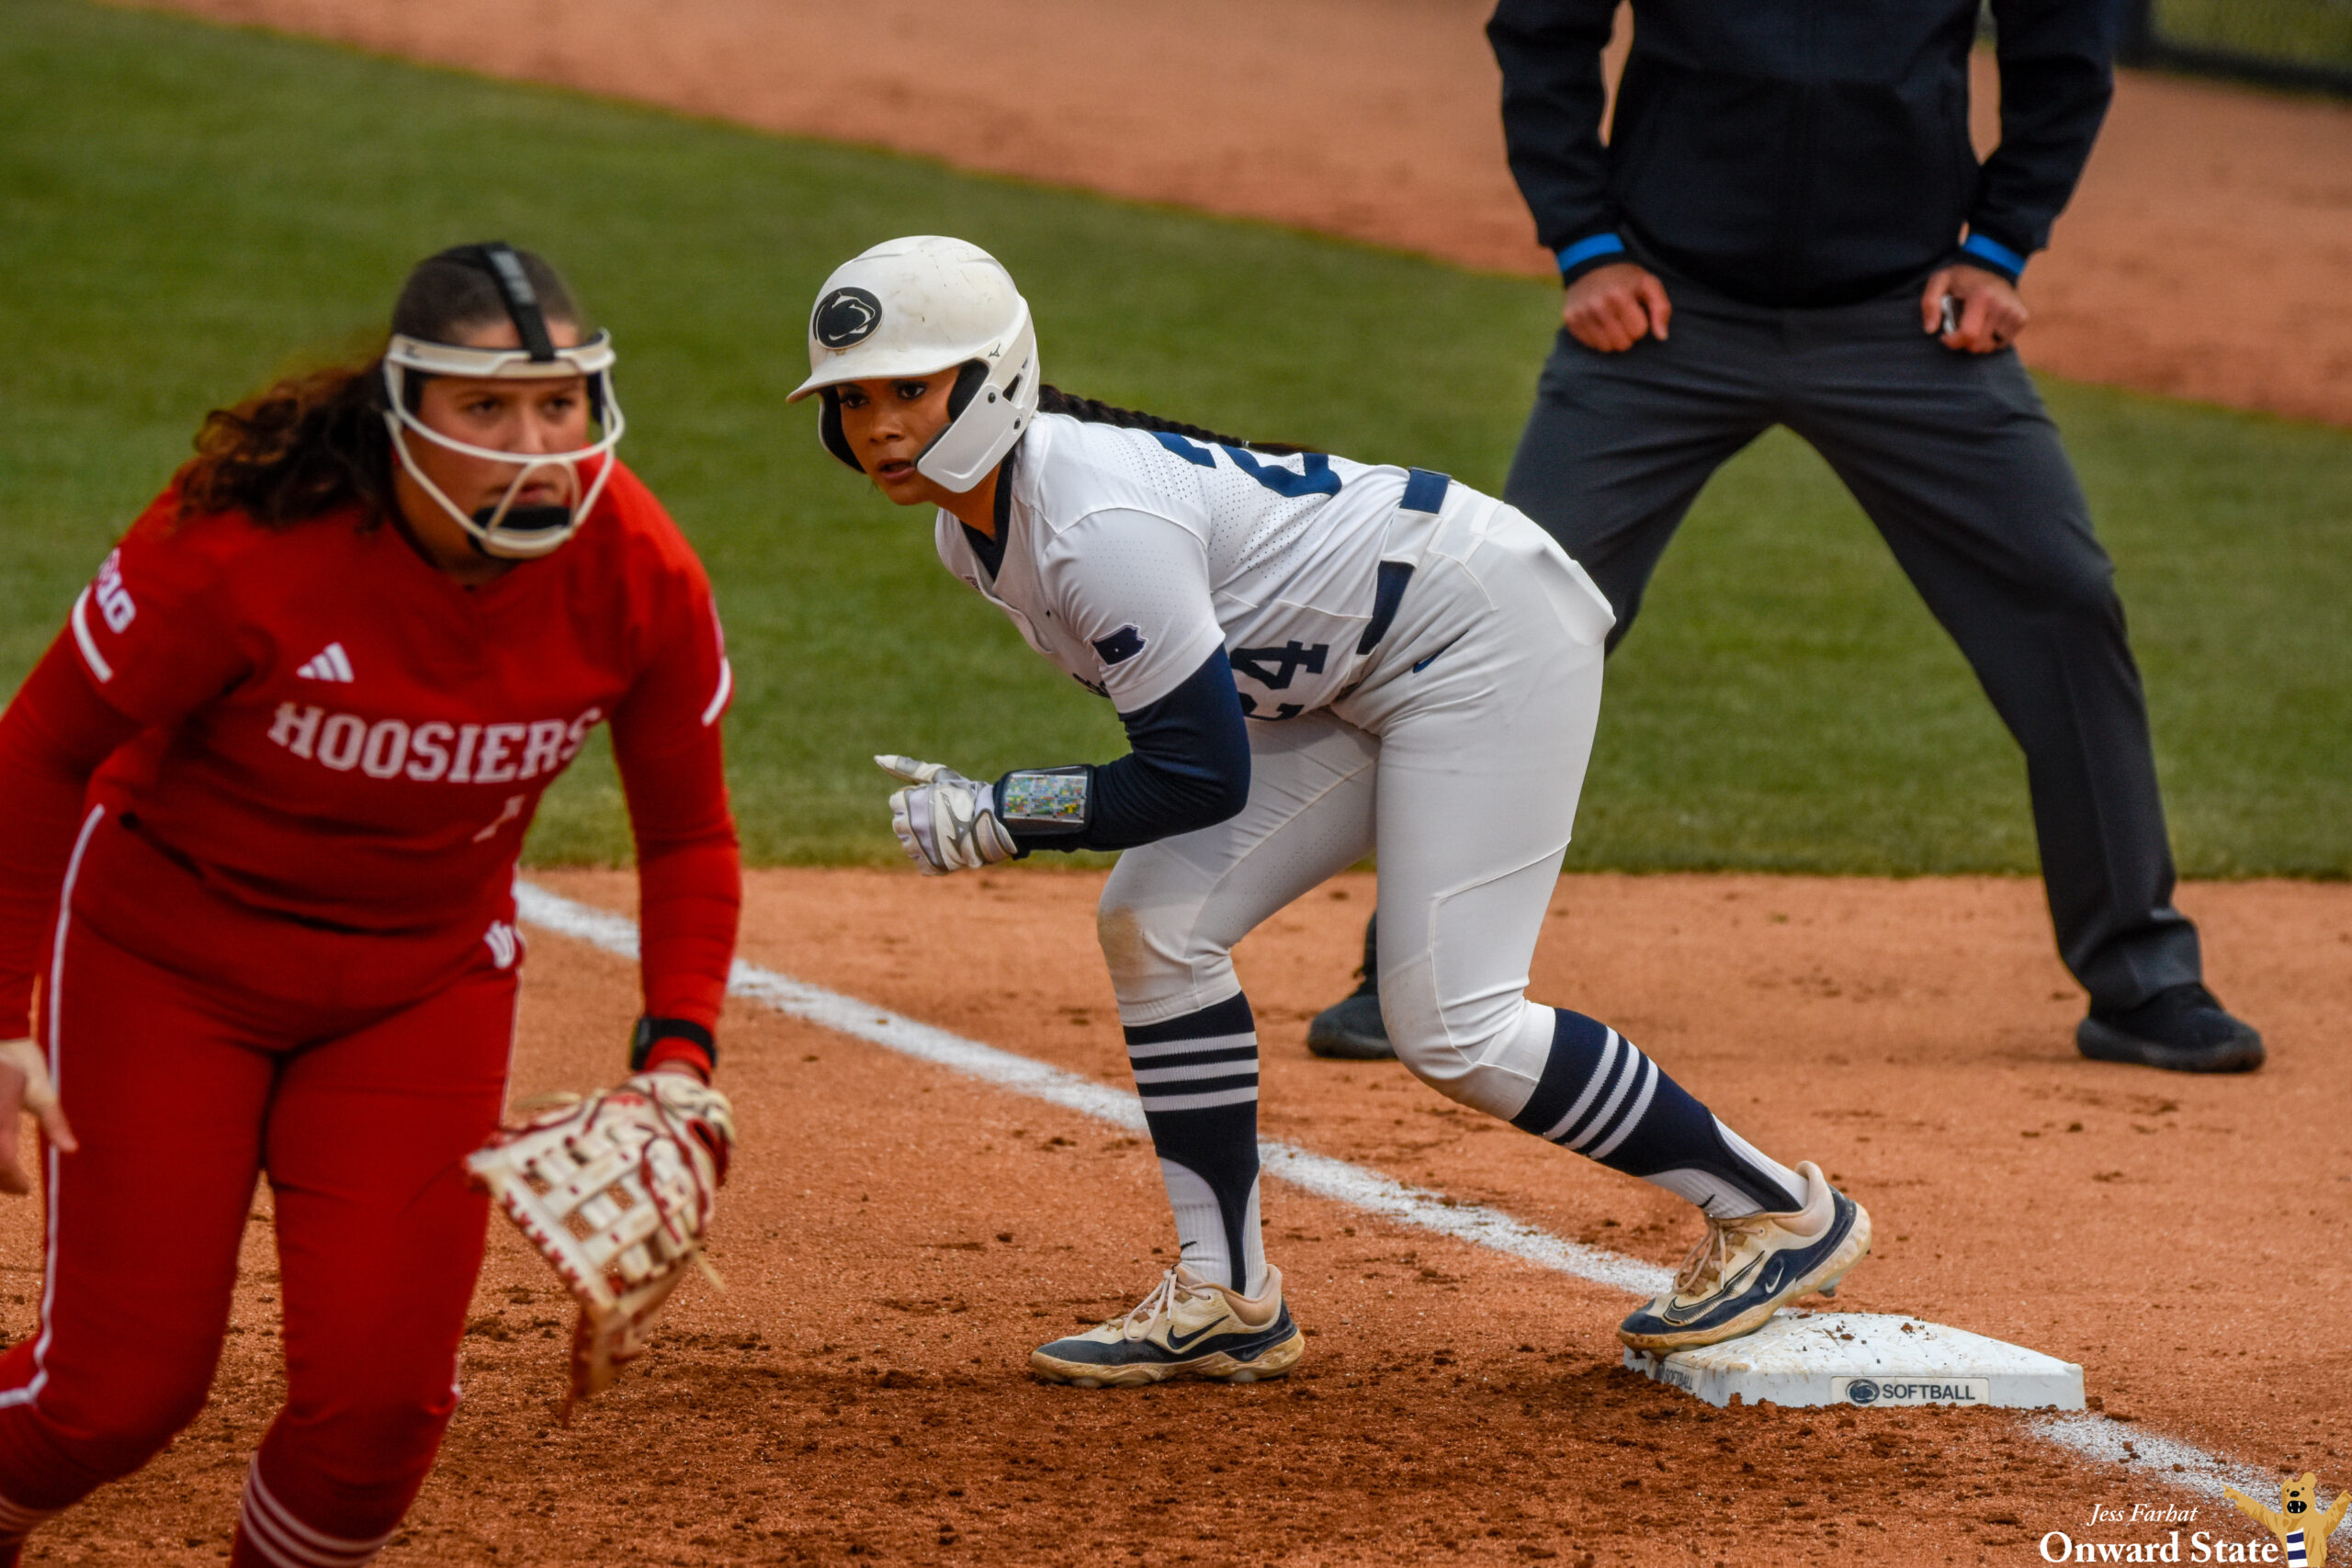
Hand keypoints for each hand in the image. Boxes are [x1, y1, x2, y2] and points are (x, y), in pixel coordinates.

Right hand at [0, 1038, 76, 1195]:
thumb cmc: (22, 1061)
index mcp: (2, 1116)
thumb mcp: (42, 1091)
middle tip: (16, 1187)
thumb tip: (72, 1150)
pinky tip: (0, 1157)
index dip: (12, 1181)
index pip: (3, 1161)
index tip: (26, 1189)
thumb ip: (56, 1122)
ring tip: (6, 1176)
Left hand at [874, 755, 1017, 874]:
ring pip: (909, 845)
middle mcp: (911, 826)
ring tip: (946, 832)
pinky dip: (932, 857)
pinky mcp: (931, 865)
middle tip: (941, 817)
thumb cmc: (966, 795)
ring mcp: (920, 848)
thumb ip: (906, 767)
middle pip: (899, 825)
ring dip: (923, 840)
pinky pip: (921, 863)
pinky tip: (948, 848)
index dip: (915, 800)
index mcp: (909, 803)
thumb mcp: (938, 775)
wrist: (995, 821)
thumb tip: (877, 758)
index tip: (934, 801)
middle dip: (916, 820)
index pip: (896, 803)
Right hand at [1562, 262, 1670, 351]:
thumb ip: (1662, 308)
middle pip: (1623, 343)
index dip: (1641, 323)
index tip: (1635, 311)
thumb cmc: (1625, 279)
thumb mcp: (1649, 284)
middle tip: (1623, 318)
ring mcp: (1581, 313)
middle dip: (1627, 334)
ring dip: (1612, 338)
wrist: (1590, 266)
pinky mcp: (1569, 319)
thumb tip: (1662, 336)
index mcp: (1619, 295)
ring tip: (1611, 321)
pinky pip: (1590, 344)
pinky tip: (1598, 322)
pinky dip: (1598, 337)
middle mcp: (1597, 305)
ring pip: (1606, 347)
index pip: (1638, 331)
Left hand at [1922, 264, 2027, 352]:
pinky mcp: (2021, 318)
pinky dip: (1991, 339)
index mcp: (1982, 296)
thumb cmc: (1961, 279)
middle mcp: (2002, 304)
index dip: (1953, 341)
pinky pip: (2002, 343)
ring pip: (1990, 347)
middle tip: (1960, 327)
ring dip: (1978, 341)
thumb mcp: (1939, 282)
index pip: (1968, 335)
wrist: (1992, 265)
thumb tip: (1931, 329)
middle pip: (1978, 345)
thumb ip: (1930, 303)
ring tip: (1974, 323)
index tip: (1945, 336)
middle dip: (1964, 342)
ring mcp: (2014, 312)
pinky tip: (1986, 324)